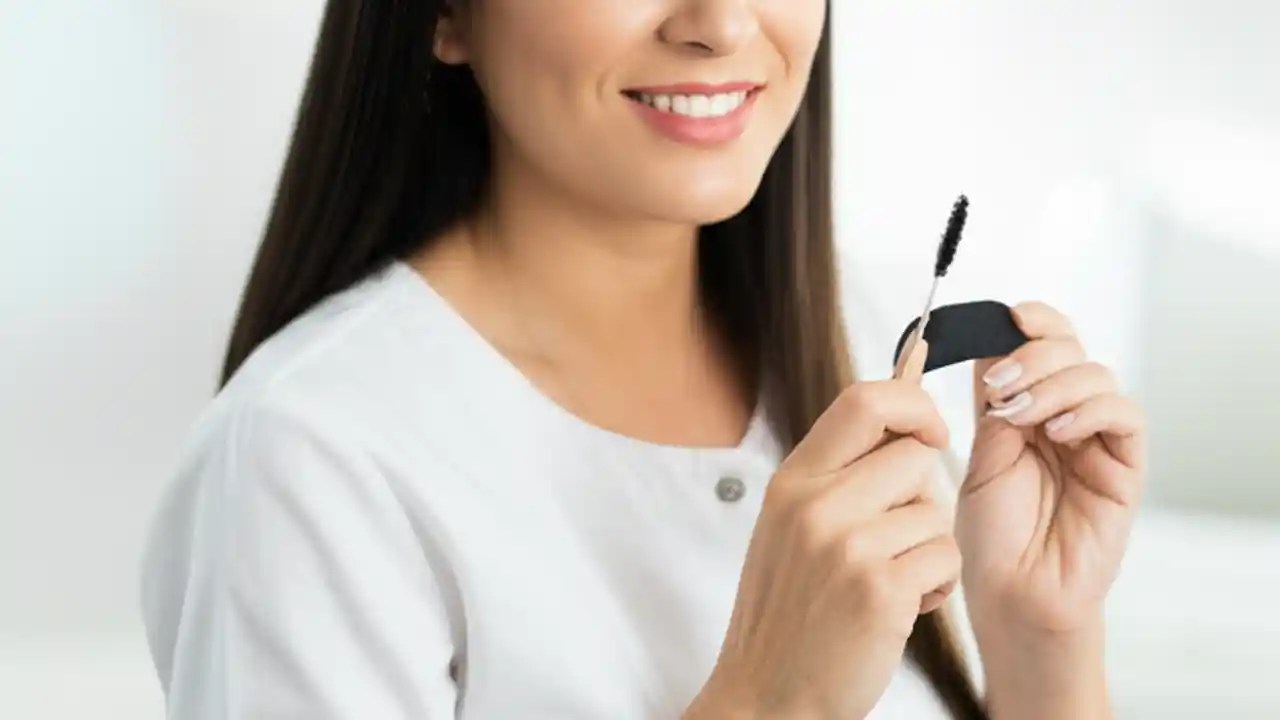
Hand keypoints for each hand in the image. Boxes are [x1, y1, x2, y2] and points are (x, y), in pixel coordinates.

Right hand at [694, 381, 958, 719]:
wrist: (767, 696)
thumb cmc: (788, 615)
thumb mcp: (790, 528)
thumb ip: (835, 474)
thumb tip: (899, 412)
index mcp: (791, 482)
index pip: (864, 400)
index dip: (913, 404)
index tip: (929, 431)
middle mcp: (815, 505)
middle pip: (915, 455)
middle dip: (923, 496)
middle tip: (896, 538)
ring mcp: (846, 546)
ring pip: (936, 511)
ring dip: (930, 548)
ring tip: (891, 581)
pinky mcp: (880, 589)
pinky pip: (946, 557)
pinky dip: (937, 587)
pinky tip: (902, 609)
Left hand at [955, 301, 1147, 635]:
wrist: (1013, 592)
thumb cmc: (991, 535)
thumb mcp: (979, 460)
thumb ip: (993, 408)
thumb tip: (995, 354)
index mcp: (1023, 406)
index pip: (1038, 343)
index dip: (1029, 321)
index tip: (1006, 317)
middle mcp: (1062, 414)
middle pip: (1069, 349)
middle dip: (1034, 354)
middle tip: (1000, 385)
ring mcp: (1096, 438)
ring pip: (1096, 375)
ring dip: (1055, 384)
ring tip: (1020, 415)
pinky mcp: (1125, 466)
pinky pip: (1124, 416)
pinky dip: (1091, 411)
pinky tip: (1057, 432)